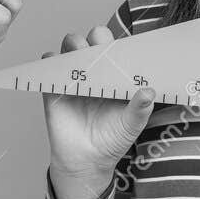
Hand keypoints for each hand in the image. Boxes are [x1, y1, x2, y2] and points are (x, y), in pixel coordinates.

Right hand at [43, 24, 157, 198]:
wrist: (86, 161)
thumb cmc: (112, 139)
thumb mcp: (131, 125)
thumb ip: (140, 109)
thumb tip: (150, 92)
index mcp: (116, 75)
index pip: (118, 50)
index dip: (119, 43)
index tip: (120, 46)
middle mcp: (96, 71)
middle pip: (93, 42)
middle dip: (96, 37)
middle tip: (98, 46)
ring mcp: (74, 77)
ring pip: (71, 48)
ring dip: (73, 44)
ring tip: (77, 53)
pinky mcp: (55, 88)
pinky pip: (49, 66)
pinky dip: (50, 61)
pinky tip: (56, 66)